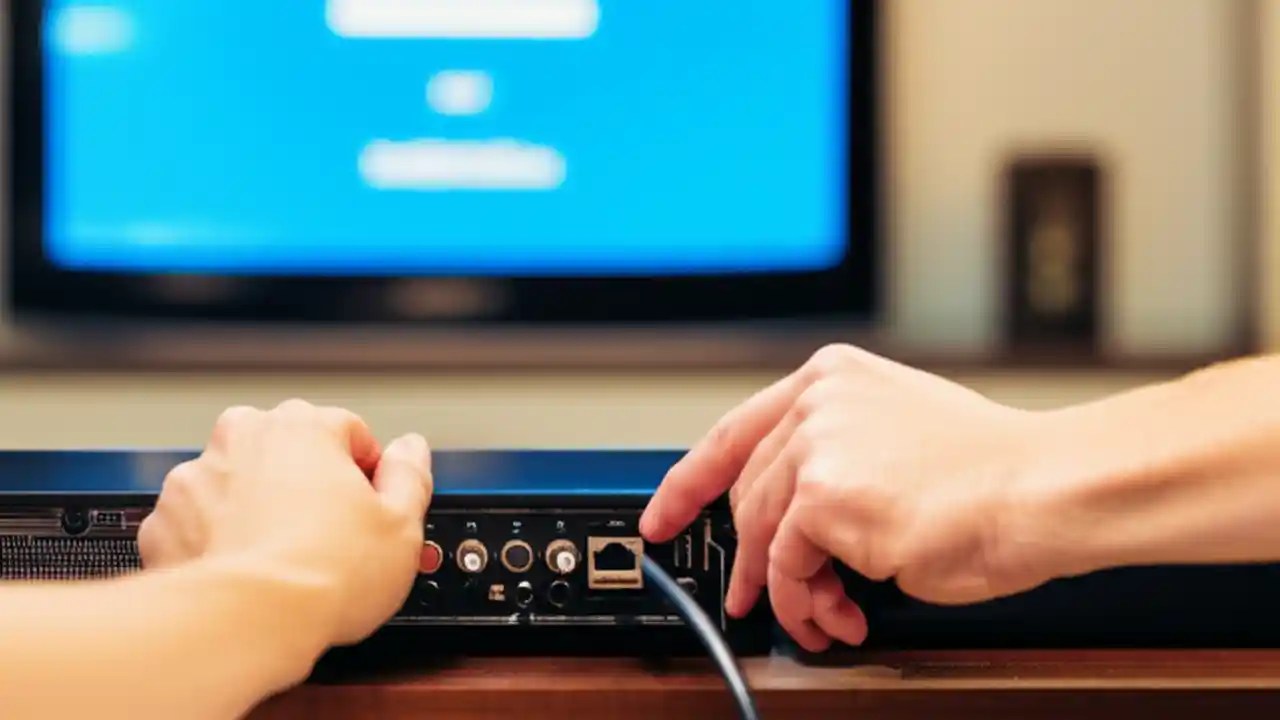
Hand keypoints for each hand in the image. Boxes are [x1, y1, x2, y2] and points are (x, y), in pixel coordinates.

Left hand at [138, 399, 432, 646]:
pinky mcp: (163, 523)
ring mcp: (196, 479)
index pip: (349, 431)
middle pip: (288, 451)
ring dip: (258, 508)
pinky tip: (246, 570)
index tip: (370, 507)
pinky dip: (218, 541)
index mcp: (303, 425)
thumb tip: (410, 451)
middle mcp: (243, 438)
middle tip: (329, 534)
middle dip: (308, 484)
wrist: (246, 622)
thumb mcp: (402, 523)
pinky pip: (199, 523)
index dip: (367, 474)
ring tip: (284, 557)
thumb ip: (410, 474)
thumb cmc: (322, 573)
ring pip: (238, 484)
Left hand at [640, 345, 1047, 651]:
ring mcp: (817, 446)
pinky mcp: (824, 498)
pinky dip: (804, 603)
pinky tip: (838, 616)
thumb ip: (840, 454)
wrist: (1041, 490)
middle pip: (747, 494)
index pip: (732, 432)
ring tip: (820, 617)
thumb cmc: (994, 470)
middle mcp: (816, 403)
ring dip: (787, 590)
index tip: (663, 516)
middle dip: (754, 558)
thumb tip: (801, 517)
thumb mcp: (901, 432)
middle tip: (763, 597)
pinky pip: (787, 568)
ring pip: (763, 536)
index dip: (686, 484)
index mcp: (832, 378)